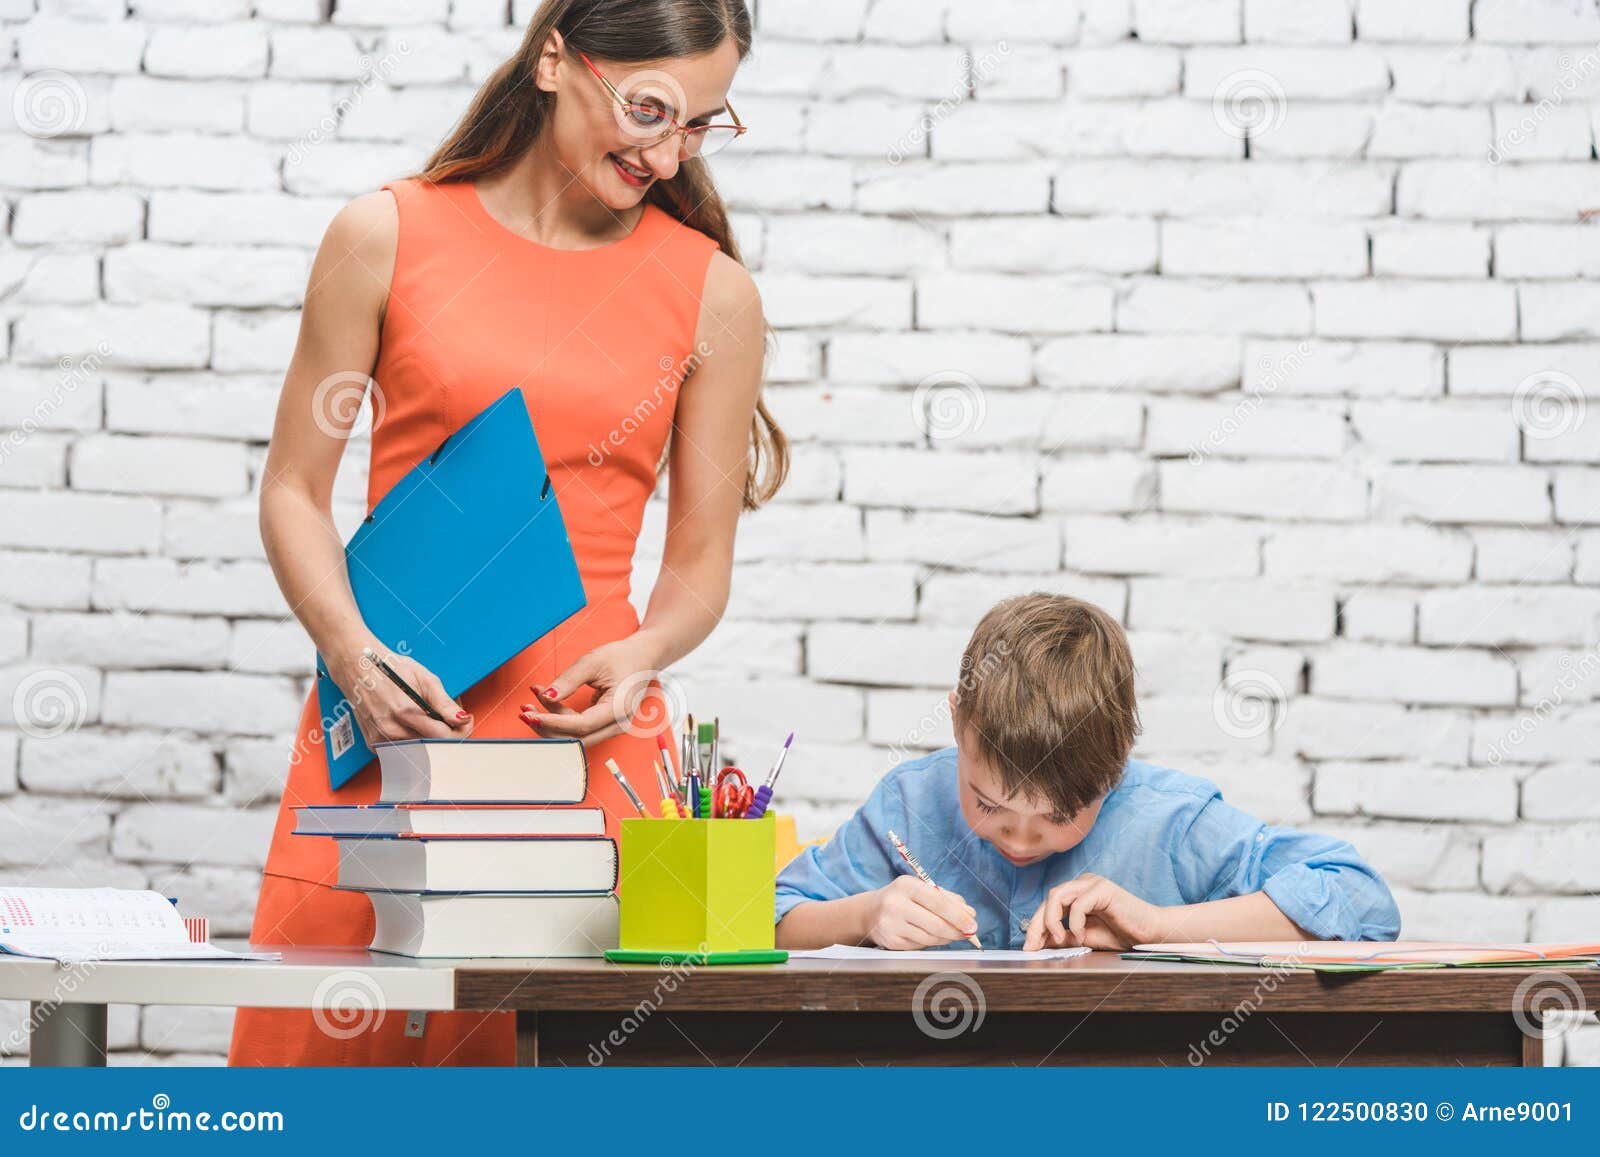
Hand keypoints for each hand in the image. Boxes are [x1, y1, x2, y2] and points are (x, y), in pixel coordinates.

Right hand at [332, 643, 471, 744]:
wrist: (355, 667)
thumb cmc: (389, 668)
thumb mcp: (423, 678)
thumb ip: (444, 703)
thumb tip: (462, 719)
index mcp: (405, 713)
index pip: (444, 738)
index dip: (461, 731)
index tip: (466, 721)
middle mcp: (392, 731)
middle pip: (433, 747)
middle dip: (448, 733)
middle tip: (450, 717)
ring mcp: (381, 741)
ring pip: (420, 750)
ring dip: (432, 737)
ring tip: (431, 717)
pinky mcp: (375, 745)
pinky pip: (404, 750)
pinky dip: (415, 740)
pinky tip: (414, 724)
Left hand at [518, 631, 668, 746]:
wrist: (643, 657)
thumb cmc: (623, 657)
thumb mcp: (593, 662)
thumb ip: (568, 681)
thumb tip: (545, 696)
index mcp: (619, 709)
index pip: (581, 725)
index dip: (553, 722)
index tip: (531, 714)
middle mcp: (618, 724)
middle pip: (576, 738)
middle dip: (547, 727)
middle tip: (524, 712)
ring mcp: (612, 727)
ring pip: (575, 735)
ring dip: (551, 722)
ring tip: (530, 703)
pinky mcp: (605, 724)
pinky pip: (579, 727)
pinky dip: (560, 717)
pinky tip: (545, 700)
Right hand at [862, 875, 978, 950]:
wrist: (870, 912)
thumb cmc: (903, 898)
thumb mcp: (921, 889)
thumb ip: (947, 898)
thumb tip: (970, 914)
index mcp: (906, 885)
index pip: (938, 902)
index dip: (958, 916)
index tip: (973, 925)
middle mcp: (895, 904)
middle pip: (935, 924)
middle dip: (956, 931)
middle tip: (969, 934)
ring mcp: (890, 925)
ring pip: (929, 938)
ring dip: (946, 938)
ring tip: (952, 934)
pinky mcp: (890, 942)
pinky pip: (919, 946)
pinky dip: (931, 943)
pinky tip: (933, 937)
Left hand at [1022, 873, 1164, 950]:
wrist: (1150, 933)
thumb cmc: (1121, 934)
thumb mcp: (1084, 938)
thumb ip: (1063, 937)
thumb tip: (1039, 943)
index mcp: (1077, 893)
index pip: (1048, 906)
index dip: (1035, 926)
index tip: (1029, 948)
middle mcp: (1082, 884)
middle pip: (1049, 899)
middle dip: (1037, 924)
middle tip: (1034, 947)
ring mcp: (1092, 884)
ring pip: (1058, 896)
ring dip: (1052, 920)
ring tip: (1059, 939)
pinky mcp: (1103, 889)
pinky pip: (1078, 903)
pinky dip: (1074, 922)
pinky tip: (1080, 936)